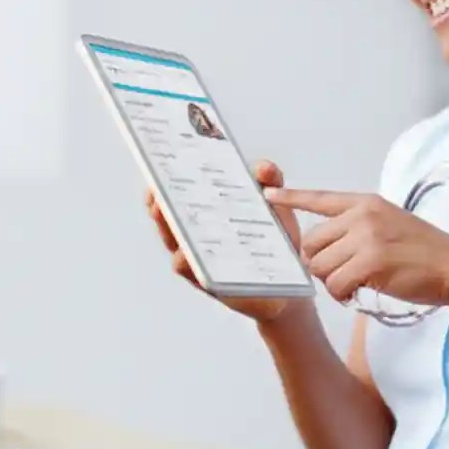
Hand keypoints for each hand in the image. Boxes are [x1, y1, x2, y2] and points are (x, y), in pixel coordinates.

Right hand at [146, 160, 307, 322]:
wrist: (292, 279)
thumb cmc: (277, 237)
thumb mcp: (275, 204)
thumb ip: (270, 182)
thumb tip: (262, 167)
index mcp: (208, 211)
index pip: (176, 194)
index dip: (162, 181)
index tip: (155, 166)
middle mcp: (197, 235)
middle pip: (167, 217)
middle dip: (158, 202)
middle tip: (155, 188)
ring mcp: (200, 258)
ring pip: (174, 242)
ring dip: (167, 227)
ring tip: (162, 210)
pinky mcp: (209, 281)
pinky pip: (191, 270)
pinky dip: (186, 260)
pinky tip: (186, 252)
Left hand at [263, 188, 448, 308]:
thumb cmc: (424, 252)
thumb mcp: (390, 224)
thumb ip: (359, 228)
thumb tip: (325, 248)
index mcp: (366, 203)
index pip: (321, 198)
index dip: (292, 198)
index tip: (269, 195)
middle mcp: (363, 215)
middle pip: (312, 242)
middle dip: (320, 263)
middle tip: (342, 275)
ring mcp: (367, 237)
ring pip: (320, 266)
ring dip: (332, 282)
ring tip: (354, 284)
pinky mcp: (371, 262)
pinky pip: (335, 284)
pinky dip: (342, 295)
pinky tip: (359, 293)